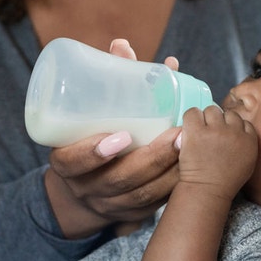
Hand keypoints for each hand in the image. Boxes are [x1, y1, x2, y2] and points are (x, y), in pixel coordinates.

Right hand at [44, 39, 182, 238]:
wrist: (83, 187)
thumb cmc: (86, 137)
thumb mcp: (84, 116)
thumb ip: (104, 83)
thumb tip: (122, 46)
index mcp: (66, 164)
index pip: (73, 162)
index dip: (94, 153)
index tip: (121, 137)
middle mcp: (86, 189)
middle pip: (119, 180)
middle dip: (151, 158)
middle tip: (178, 135)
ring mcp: (110, 206)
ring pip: (142, 196)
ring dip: (170, 171)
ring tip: (191, 146)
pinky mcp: (132, 215)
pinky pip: (156, 205)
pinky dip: (175, 185)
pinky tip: (194, 167)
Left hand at [176, 107, 256, 198]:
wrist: (208, 190)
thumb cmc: (226, 181)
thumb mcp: (248, 162)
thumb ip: (246, 143)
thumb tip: (238, 131)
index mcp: (249, 139)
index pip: (242, 121)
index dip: (231, 127)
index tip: (224, 136)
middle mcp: (234, 131)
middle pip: (227, 114)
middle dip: (219, 122)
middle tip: (211, 135)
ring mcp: (216, 130)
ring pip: (211, 110)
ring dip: (205, 120)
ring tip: (200, 133)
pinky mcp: (197, 131)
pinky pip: (193, 112)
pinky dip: (190, 119)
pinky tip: (190, 130)